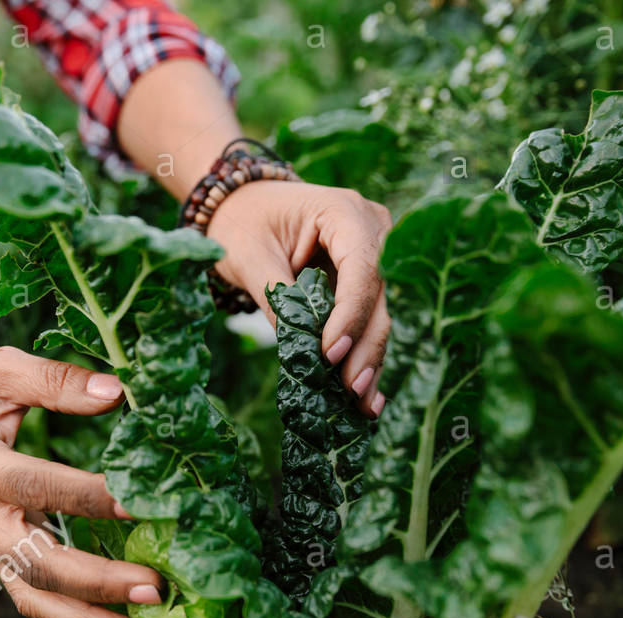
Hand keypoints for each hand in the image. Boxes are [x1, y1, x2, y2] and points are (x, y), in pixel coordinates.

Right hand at [0, 346, 163, 617]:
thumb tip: (117, 393)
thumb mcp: (2, 368)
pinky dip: (70, 616)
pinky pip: (31, 592)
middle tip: (154, 586)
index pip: (38, 486)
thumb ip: (57, 382)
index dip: (89, 497)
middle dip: (96, 581)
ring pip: (30, 593)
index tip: (140, 504)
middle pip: (36, 561)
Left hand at [206, 180, 392, 417]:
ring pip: (379, 314)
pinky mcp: (365, 281)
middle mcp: (372, 229)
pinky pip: (368, 320)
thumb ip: (276, 297)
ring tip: (365, 406)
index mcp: (343, 210)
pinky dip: (363, 356)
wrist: (244, 205)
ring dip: (371, 361)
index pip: (361, 266)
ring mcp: (374, 255)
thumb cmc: (243, 222)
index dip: (351, 313)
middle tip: (352, 391)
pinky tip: (367, 395)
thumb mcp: (249, 256)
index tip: (332, 354)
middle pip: (378, 295)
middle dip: (366, 346)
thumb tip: (298, 351)